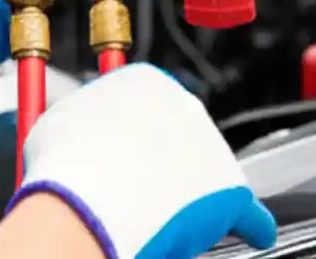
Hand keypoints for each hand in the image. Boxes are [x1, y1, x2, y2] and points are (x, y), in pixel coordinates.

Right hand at [11, 63, 276, 258]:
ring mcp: (211, 147)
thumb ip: (83, 121)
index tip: (127, 158)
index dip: (136, 144)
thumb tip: (79, 133)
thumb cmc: (64, 166)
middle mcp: (185, 106)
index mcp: (146, 82)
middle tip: (135, 194)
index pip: (152, 110)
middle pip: (183, 142)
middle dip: (164, 168)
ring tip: (157, 220)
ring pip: (206, 177)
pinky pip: (248, 212)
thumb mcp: (59, 123)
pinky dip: (252, 225)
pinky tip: (256, 233)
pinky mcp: (228, 192)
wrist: (83, 205)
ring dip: (190, 198)